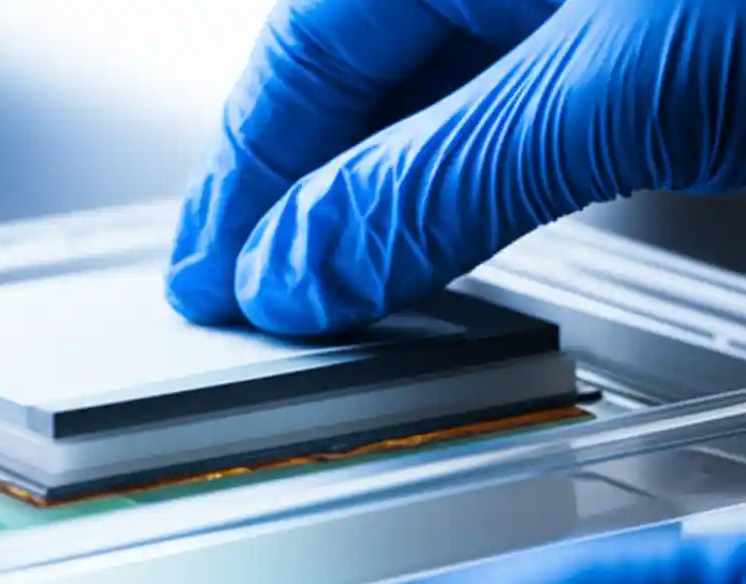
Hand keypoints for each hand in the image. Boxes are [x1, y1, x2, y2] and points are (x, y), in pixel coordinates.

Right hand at [166, 0, 745, 335]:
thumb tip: (294, 271)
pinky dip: (456, 199)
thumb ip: (435, 186)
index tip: (210, 279)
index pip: (304, 55)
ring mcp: (571, 10)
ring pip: (426, 112)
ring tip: (313, 292)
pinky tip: (425, 250)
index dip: (242, 174)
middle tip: (236, 296)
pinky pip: (506, 129)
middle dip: (289, 195)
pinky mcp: (632, 52)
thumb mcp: (605, 94)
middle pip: (350, 84)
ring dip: (368, 208)